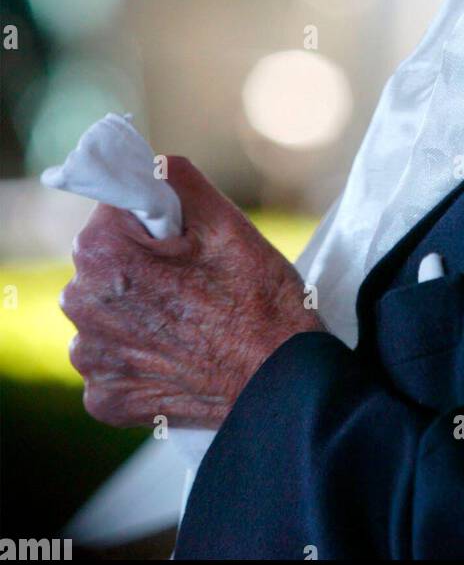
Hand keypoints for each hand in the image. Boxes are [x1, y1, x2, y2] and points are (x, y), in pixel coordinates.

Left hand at [60, 156, 323, 429]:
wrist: (282, 385)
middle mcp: (80, 306)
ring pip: (106, 311)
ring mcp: (91, 359)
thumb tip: (150, 166)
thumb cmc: (259, 298)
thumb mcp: (225, 220)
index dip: (156, 220)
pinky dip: (140, 356)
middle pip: (105, 261)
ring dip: (137, 311)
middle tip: (195, 280)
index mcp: (101, 254)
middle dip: (141, 263)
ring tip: (190, 319)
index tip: (187, 241)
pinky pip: (114, 360)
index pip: (114, 210)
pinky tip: (179, 355)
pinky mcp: (104, 398)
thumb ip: (175, 178)